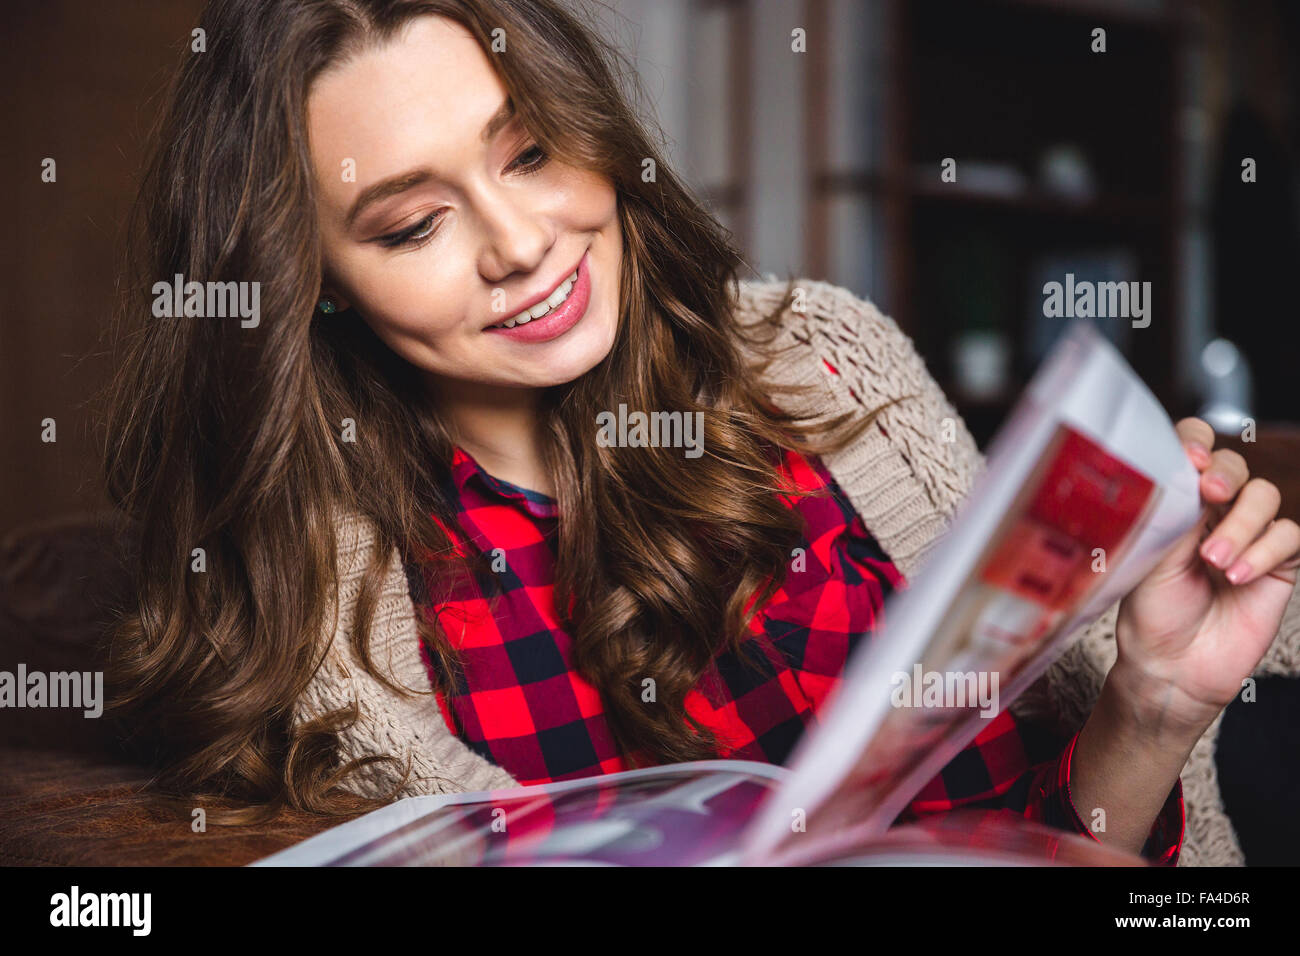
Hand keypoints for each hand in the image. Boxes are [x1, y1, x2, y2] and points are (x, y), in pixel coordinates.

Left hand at [1112, 417, 1299, 735]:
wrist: (1173, 666)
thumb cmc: (1151, 613)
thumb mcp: (1151, 555)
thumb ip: (1176, 512)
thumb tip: (1193, 471)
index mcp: (1176, 502)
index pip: (1193, 451)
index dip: (1197, 442)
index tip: (1191, 458)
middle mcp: (1214, 513)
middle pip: (1236, 466)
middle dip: (1226, 473)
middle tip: (1212, 492)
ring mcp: (1249, 536)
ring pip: (1265, 497)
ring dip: (1241, 524)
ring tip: (1215, 562)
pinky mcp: (1280, 565)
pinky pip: (1290, 536)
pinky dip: (1266, 550)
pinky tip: (1240, 576)